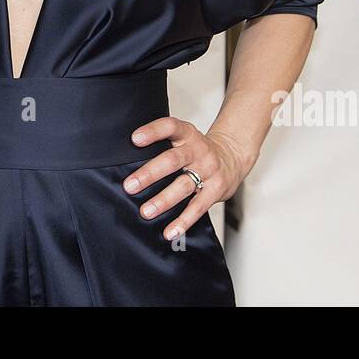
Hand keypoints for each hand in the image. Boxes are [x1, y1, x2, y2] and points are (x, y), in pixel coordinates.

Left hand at [123, 117, 257, 240]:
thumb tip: (126, 161)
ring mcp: (209, 170)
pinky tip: (170, 231)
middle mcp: (198, 150)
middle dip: (150, 173)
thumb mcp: (183, 139)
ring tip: (146, 211)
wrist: (232, 157)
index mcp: (187, 134)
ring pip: (184, 185)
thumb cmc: (197, 150)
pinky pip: (198, 207)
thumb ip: (162, 145)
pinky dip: (183, 221)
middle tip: (130, 186)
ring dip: (164, 200)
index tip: (135, 139)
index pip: (170, 127)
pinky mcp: (216, 190)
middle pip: (173, 160)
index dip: (153, 131)